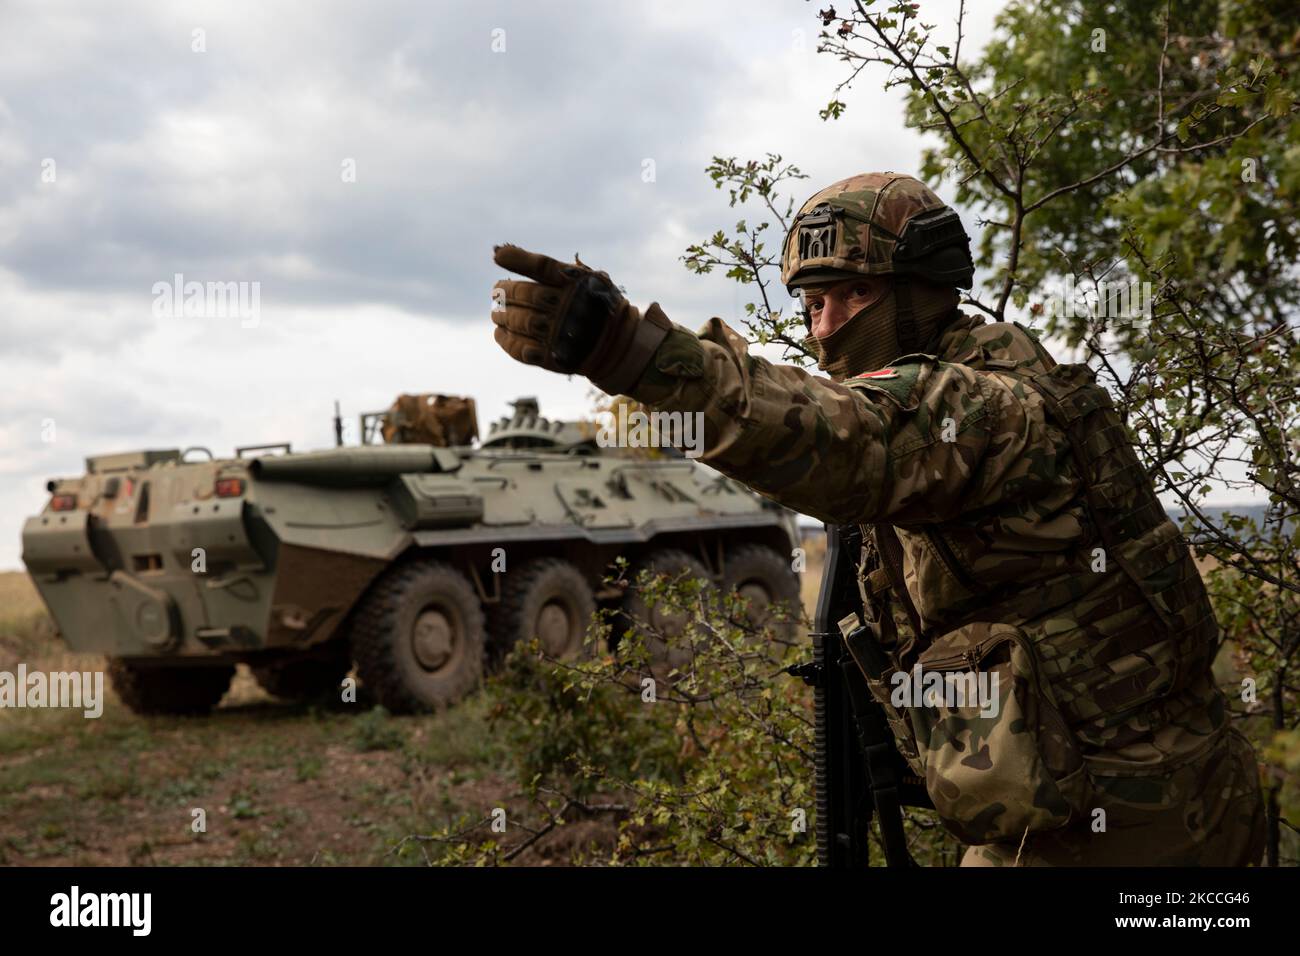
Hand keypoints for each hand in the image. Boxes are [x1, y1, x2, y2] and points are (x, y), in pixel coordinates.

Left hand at [491, 244, 670, 394]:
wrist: (616, 344)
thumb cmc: (593, 303)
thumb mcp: (581, 277)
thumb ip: (544, 266)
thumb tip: (497, 252)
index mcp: (575, 284)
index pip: (542, 266)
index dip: (517, 260)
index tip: (498, 257)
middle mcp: (567, 307)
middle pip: (523, 294)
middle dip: (504, 292)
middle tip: (496, 292)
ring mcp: (559, 333)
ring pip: (518, 321)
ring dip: (501, 316)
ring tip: (497, 313)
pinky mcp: (552, 357)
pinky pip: (520, 348)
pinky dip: (505, 340)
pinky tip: (501, 333)